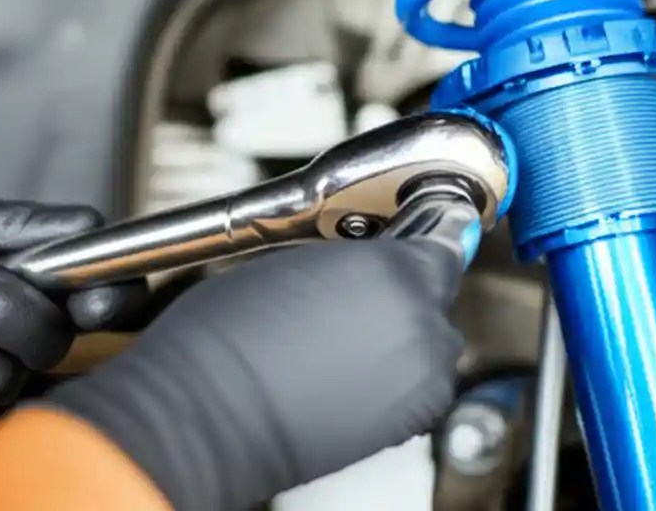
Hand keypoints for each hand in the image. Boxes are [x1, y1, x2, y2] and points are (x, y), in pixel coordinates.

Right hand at [41, 238, 467, 510]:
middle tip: (345, 295)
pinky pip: (415, 381)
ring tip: (335, 337)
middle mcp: (424, 325)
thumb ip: (356, 255)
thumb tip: (376, 256)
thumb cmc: (227, 337)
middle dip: (401, 289)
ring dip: (396, 332)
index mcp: (400, 270)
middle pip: (435, 291)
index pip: (446, 237)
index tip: (417, 231)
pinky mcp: (411, 424)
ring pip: (428, 339)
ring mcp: (423, 379)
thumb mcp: (297, 259)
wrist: (209, 414)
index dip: (427, 233)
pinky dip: (389, 373)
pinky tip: (339, 368)